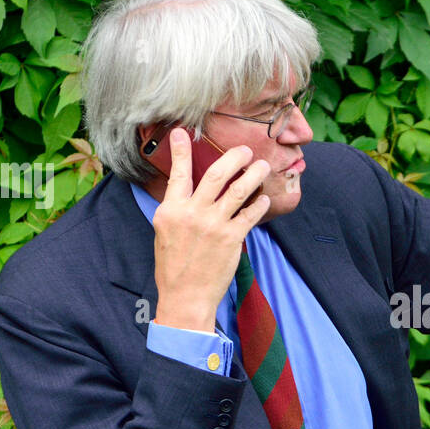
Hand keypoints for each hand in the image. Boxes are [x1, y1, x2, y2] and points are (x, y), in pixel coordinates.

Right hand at [151, 127, 271, 332]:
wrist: (185, 296)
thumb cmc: (173, 266)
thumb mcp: (164, 232)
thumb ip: (176, 208)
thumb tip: (187, 190)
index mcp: (171, 210)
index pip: (177, 174)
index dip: (180, 151)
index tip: (183, 132)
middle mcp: (193, 214)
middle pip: (216, 175)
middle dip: (233, 158)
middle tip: (245, 150)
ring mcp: (214, 225)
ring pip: (239, 191)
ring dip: (253, 175)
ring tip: (262, 166)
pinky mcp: (232, 239)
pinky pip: (251, 214)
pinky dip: (260, 204)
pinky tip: (265, 198)